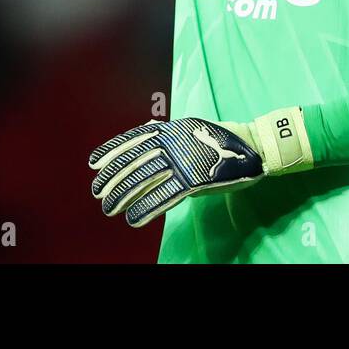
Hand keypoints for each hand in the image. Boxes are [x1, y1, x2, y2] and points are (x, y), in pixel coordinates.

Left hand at [89, 107, 311, 227]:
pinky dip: (147, 208)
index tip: (94, 163)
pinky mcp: (194, 180)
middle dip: (113, 177)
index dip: (113, 151)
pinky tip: (134, 218)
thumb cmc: (223, 140)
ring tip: (109, 208)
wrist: (254, 146)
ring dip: (124, 195)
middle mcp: (173, 143)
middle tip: (97, 192)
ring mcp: (183, 161)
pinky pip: (165, 196)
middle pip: (135, 161)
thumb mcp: (193, 131)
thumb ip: (169, 136)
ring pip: (145, 179)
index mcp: (171, 130)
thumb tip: (147, 133)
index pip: (134, 139)